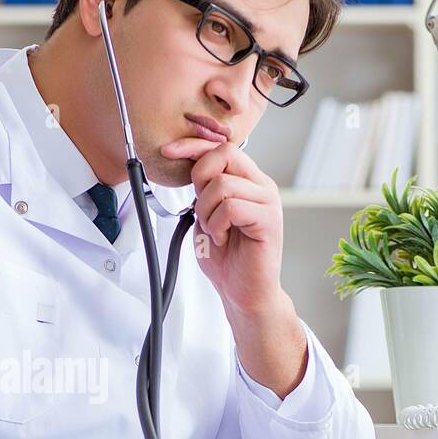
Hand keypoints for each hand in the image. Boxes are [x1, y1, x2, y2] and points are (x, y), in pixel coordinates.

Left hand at [159, 136, 285, 320]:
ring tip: (213, 231)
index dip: (193, 146)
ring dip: (206, 211)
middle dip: (199, 180)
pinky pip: (231, 207)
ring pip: (223, 185)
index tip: (168, 151)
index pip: (221, 147)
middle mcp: (261, 186)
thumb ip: (203, 190)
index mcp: (248, 181)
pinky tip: (221, 238)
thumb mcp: (206, 216)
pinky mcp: (269, 220)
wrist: (244, 293)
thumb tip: (189, 165)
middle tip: (200, 210)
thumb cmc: (227, 258)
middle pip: (224, 155)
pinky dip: (217, 225)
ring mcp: (268, 201)